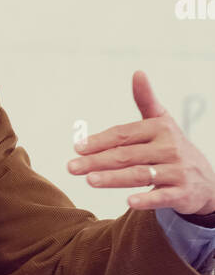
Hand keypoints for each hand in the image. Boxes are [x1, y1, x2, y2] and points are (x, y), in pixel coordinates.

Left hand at [67, 70, 214, 220]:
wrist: (205, 180)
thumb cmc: (172, 148)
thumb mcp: (162, 122)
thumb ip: (146, 100)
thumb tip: (137, 72)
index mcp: (160, 128)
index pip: (124, 134)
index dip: (100, 140)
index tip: (78, 148)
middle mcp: (169, 148)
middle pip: (127, 155)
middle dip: (98, 161)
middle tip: (72, 167)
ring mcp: (177, 171)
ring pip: (141, 174)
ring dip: (115, 178)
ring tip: (90, 180)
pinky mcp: (182, 192)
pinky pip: (163, 196)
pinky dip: (147, 199)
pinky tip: (129, 202)